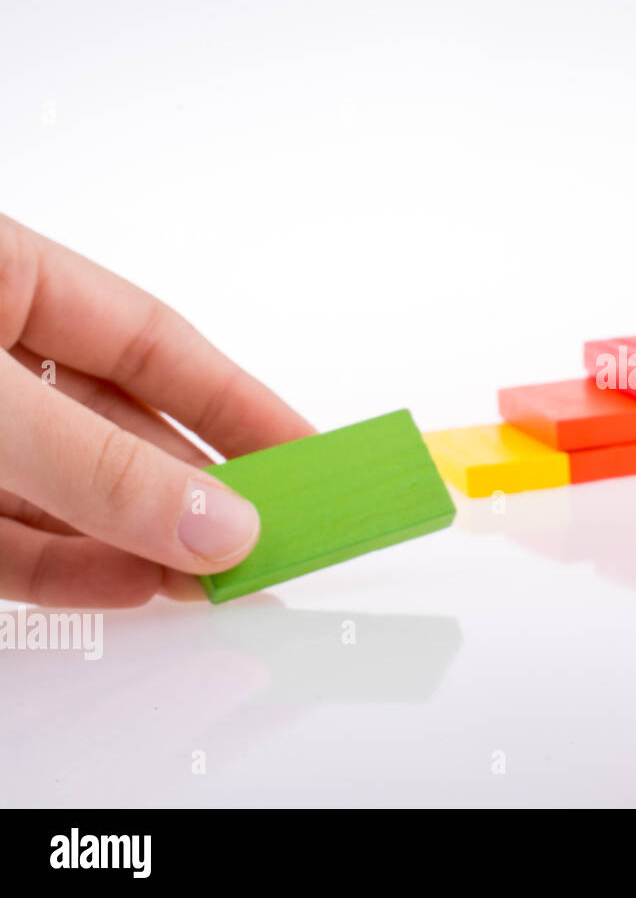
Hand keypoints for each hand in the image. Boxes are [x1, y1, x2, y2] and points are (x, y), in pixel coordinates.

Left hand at [0, 215, 314, 605]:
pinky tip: (129, 586)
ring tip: (212, 580)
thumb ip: (94, 463)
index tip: (311, 453)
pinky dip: (63, 570)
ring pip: (64, 493)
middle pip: (117, 427)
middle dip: (196, 489)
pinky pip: (1, 541)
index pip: (149, 342)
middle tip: (274, 537)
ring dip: (139, 540)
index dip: (236, 401)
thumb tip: (218, 526)